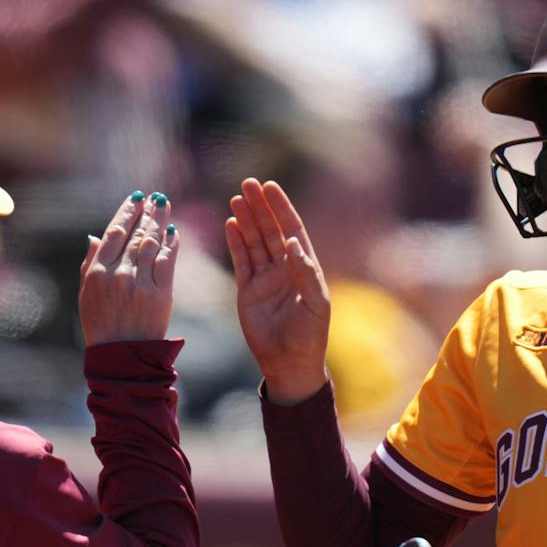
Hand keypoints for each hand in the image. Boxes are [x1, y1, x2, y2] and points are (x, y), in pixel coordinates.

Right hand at [79, 190, 178, 344]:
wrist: (121, 355)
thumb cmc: (101, 325)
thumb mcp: (86, 295)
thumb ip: (90, 264)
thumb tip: (95, 237)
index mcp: (97, 272)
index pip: (114, 232)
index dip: (126, 212)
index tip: (136, 198)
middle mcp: (117, 274)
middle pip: (134, 234)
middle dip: (146, 213)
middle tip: (156, 198)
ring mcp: (139, 284)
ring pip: (151, 244)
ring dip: (159, 222)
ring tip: (165, 206)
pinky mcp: (159, 294)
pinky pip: (166, 262)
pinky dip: (170, 245)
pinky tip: (173, 232)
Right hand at [225, 178, 328, 404]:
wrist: (290, 363)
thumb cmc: (310, 335)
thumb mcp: (316, 304)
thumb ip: (306, 273)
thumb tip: (294, 243)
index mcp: (305, 267)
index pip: (292, 229)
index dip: (281, 208)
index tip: (270, 187)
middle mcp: (284, 269)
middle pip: (270, 230)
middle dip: (260, 207)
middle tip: (247, 183)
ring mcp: (265, 279)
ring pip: (253, 242)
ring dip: (245, 220)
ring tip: (236, 198)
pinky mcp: (248, 291)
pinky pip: (241, 261)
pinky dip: (235, 242)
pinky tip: (231, 224)